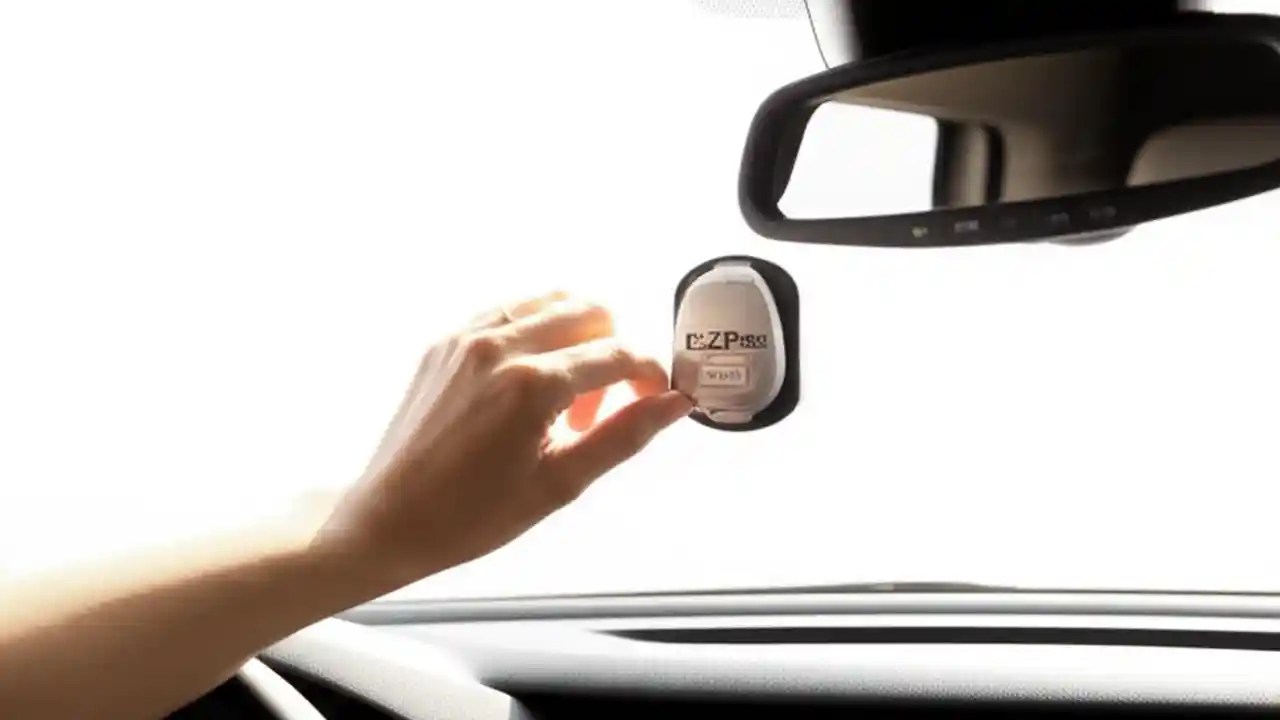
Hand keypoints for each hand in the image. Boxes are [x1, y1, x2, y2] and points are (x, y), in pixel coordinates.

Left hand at [319, 291, 692, 584]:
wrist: (389, 519)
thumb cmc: (472, 515)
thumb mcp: (561, 484)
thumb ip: (625, 436)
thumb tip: (677, 402)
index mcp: (533, 384)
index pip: (618, 353)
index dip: (649, 376)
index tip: (655, 401)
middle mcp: (500, 346)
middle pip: (590, 311)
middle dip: (613, 350)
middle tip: (599, 409)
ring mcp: (467, 337)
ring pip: (550, 302)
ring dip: (576, 337)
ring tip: (564, 397)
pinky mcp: (445, 341)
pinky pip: (509, 313)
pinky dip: (536, 334)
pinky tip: (530, 384)